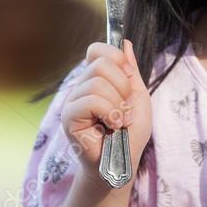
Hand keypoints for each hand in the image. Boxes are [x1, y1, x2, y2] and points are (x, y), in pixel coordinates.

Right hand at [61, 39, 152, 183]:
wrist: (123, 164)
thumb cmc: (130, 134)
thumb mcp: (138, 97)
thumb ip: (130, 70)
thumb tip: (126, 42)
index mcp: (95, 80)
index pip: (96, 50)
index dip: (115, 58)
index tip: (129, 77)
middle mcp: (81, 87)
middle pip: (101, 64)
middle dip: (123, 87)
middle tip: (124, 109)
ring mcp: (72, 102)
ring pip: (97, 83)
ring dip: (118, 105)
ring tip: (119, 121)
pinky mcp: (69, 117)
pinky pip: (91, 101)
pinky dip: (110, 113)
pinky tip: (112, 126)